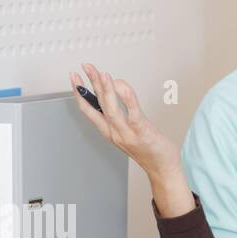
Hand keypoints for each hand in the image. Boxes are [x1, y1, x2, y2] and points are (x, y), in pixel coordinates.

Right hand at [70, 63, 181, 179]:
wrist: (162, 170)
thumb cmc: (148, 150)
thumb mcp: (127, 132)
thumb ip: (120, 114)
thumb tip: (115, 92)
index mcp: (109, 132)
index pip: (89, 110)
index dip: (80, 93)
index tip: (74, 79)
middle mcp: (115, 132)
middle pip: (99, 104)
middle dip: (91, 83)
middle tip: (85, 67)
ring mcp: (127, 133)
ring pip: (111, 109)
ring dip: (105, 89)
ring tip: (102, 74)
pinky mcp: (142, 132)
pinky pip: (132, 114)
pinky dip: (127, 99)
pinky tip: (122, 87)